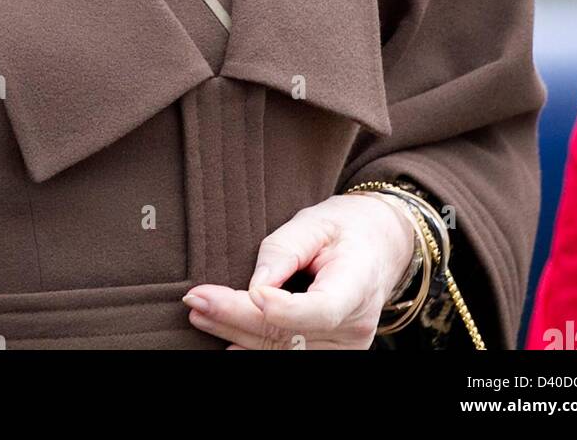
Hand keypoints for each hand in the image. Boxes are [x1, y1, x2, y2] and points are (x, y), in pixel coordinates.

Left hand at [181, 191, 417, 349]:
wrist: (379, 246)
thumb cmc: (346, 228)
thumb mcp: (317, 221)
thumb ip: (284, 250)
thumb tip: (254, 286)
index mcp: (358, 284)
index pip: (322, 309)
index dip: (286, 309)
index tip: (252, 292)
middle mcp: (355, 325)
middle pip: (290, 333)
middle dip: (237, 317)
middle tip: (197, 299)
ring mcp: (345, 345)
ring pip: (283, 349)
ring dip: (236, 333)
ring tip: (200, 312)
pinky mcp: (331, 351)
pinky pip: (289, 354)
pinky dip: (255, 347)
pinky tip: (228, 340)